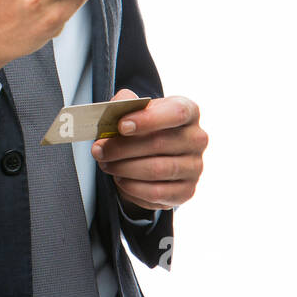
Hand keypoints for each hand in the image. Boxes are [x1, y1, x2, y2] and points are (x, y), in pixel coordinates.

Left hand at [91, 88, 207, 212]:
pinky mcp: (187, 191)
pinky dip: (132, 187)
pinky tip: (120, 179)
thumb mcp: (135, 112)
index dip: (148, 119)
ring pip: (156, 170)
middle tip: (99, 150)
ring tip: (106, 164)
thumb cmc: (144, 129)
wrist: (152, 157)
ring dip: (123, 168)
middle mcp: (197, 139)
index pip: (176, 112)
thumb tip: (118, 105)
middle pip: (159, 143)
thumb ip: (125, 104)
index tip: (121, 126)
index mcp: (189, 112)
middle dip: (122, 148)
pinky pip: (156, 192)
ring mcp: (195, 167)